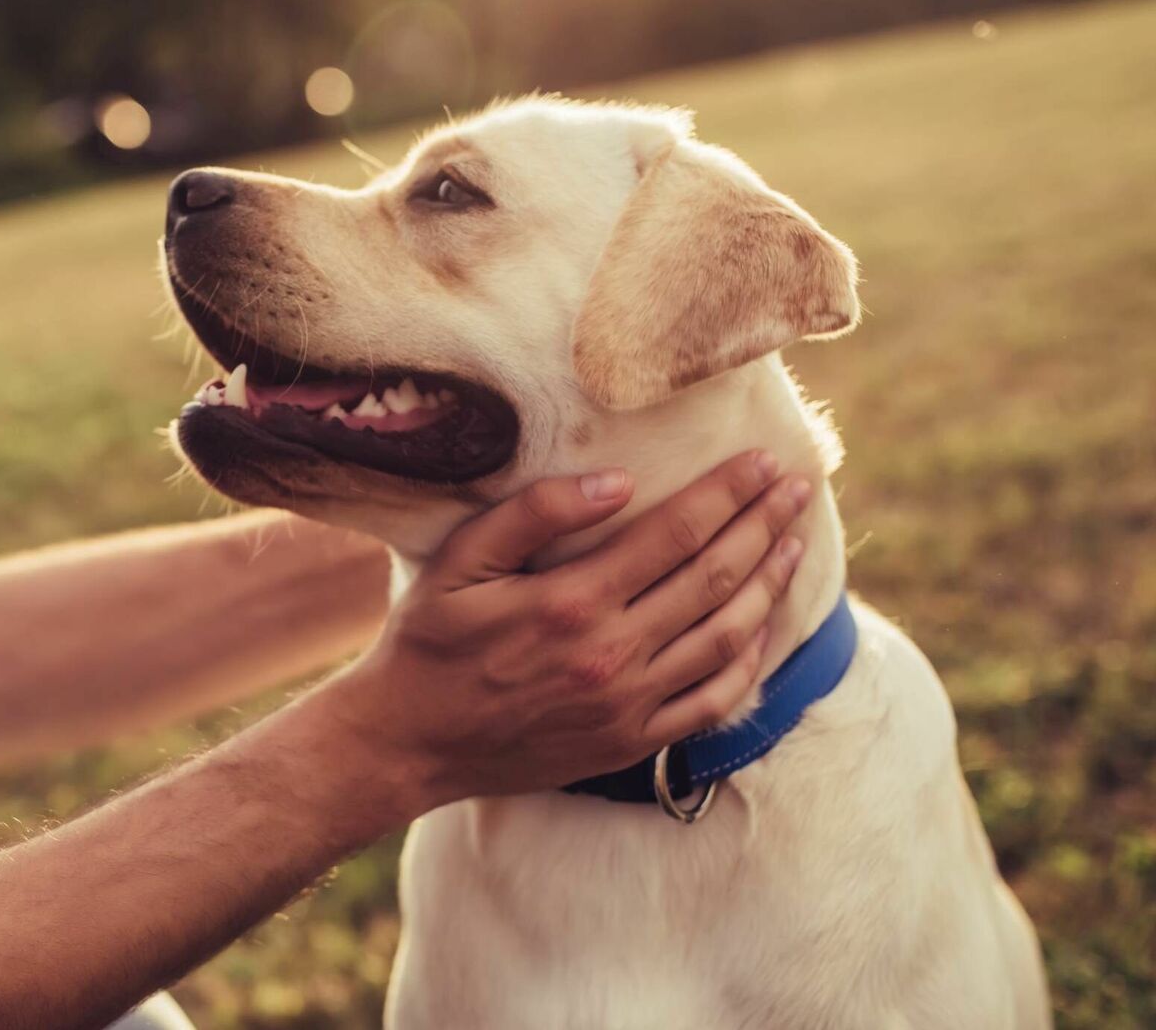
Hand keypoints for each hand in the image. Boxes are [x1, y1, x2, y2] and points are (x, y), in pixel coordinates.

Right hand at [318, 450, 811, 810]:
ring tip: (794, 544)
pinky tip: (763, 627)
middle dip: (764, 527)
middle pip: (715, 578)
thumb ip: (533, 515)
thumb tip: (617, 482)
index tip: (764, 463)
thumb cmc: (427, 643)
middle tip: (798, 489)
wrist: (408, 743)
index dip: (728, 494)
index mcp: (570, 602)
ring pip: (726, 637)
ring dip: (769, 585)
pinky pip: (712, 701)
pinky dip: (749, 661)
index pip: (676, 534)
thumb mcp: (459, 563)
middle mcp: (611, 654)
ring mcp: (628, 704)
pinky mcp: (631, 742)